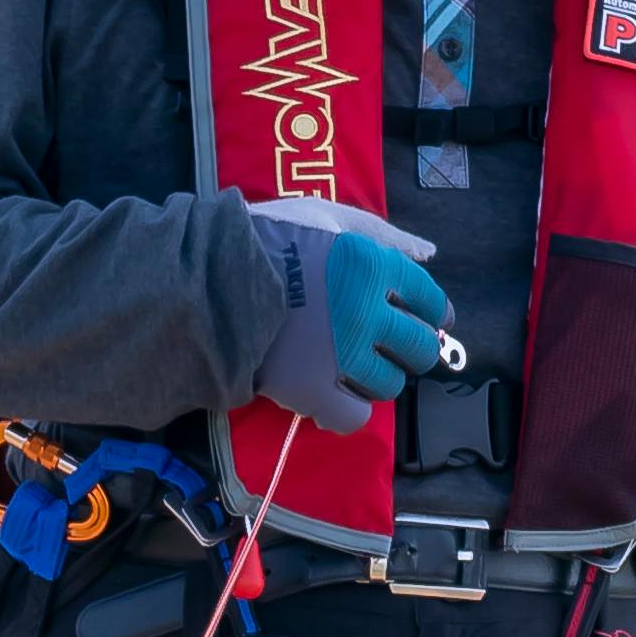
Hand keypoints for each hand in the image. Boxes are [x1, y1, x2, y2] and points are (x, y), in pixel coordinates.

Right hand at [246, 200, 453, 433]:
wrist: (204, 279)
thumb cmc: (266, 241)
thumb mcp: (326, 218)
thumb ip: (382, 235)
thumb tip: (429, 253)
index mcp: (373, 266)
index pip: (431, 301)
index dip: (430, 313)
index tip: (420, 319)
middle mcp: (367, 312)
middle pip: (418, 348)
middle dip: (405, 349)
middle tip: (380, 345)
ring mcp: (342, 355)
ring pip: (387, 385)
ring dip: (371, 378)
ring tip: (343, 365)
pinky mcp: (313, 390)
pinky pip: (353, 418)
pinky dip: (343, 410)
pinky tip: (327, 395)